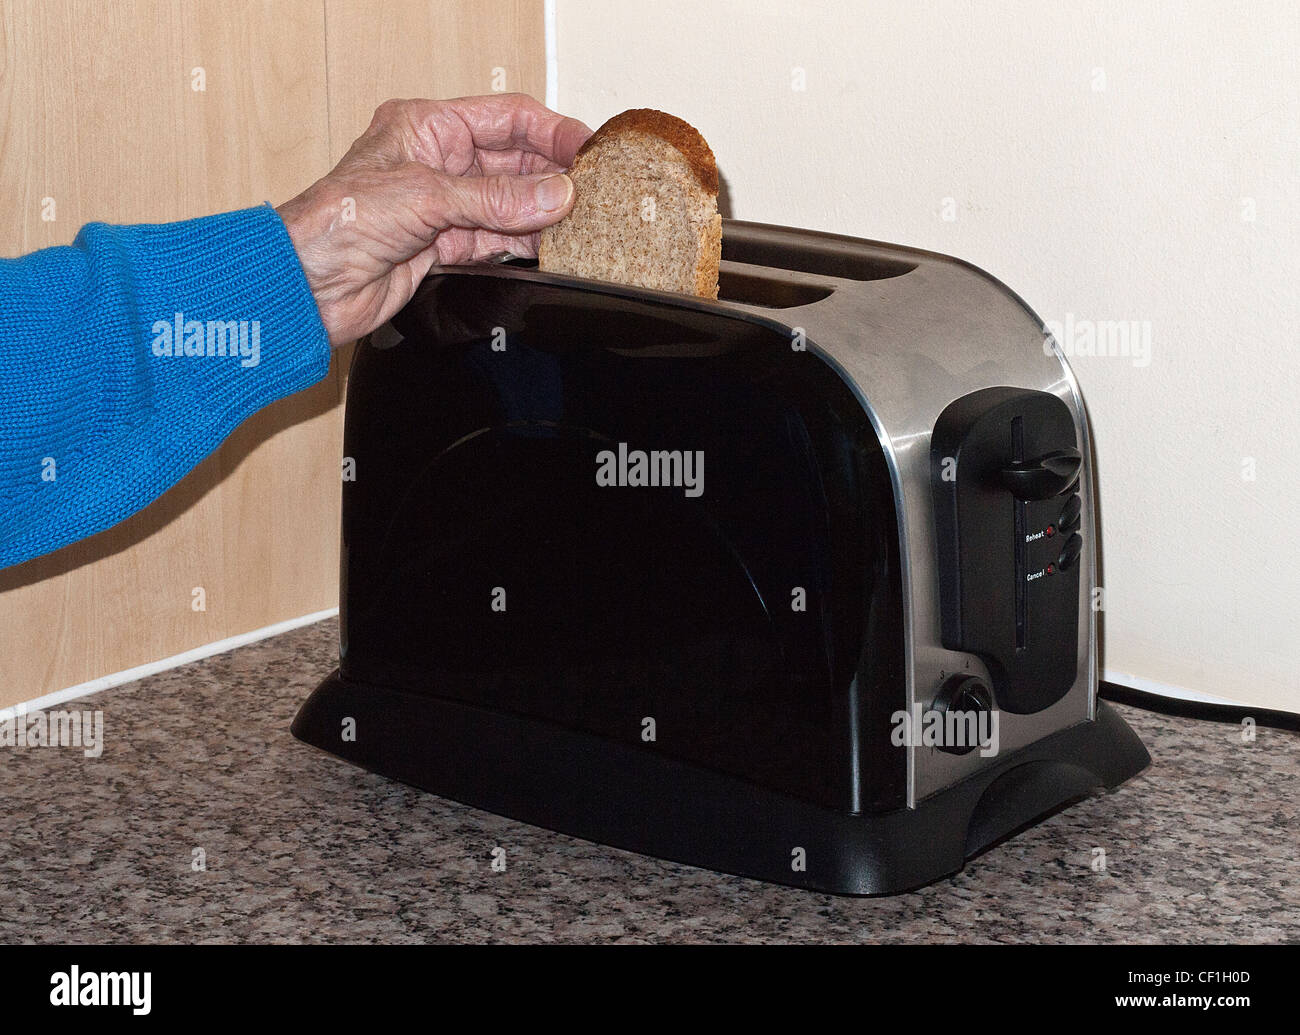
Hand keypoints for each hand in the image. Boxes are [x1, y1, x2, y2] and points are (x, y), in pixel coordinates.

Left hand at [276, 93, 590, 345]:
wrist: (307, 285)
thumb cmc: (335, 222)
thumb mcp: (425, 197)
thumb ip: (496, 200)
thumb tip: (553, 195)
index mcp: (428, 126)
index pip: (507, 118)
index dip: (552, 131)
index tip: (589, 150)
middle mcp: (439, 162)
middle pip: (516, 162)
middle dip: (554, 178)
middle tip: (594, 193)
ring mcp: (445, 206)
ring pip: (513, 205)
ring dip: (545, 215)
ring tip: (583, 223)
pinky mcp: (447, 247)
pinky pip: (501, 241)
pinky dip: (528, 246)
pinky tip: (553, 249)